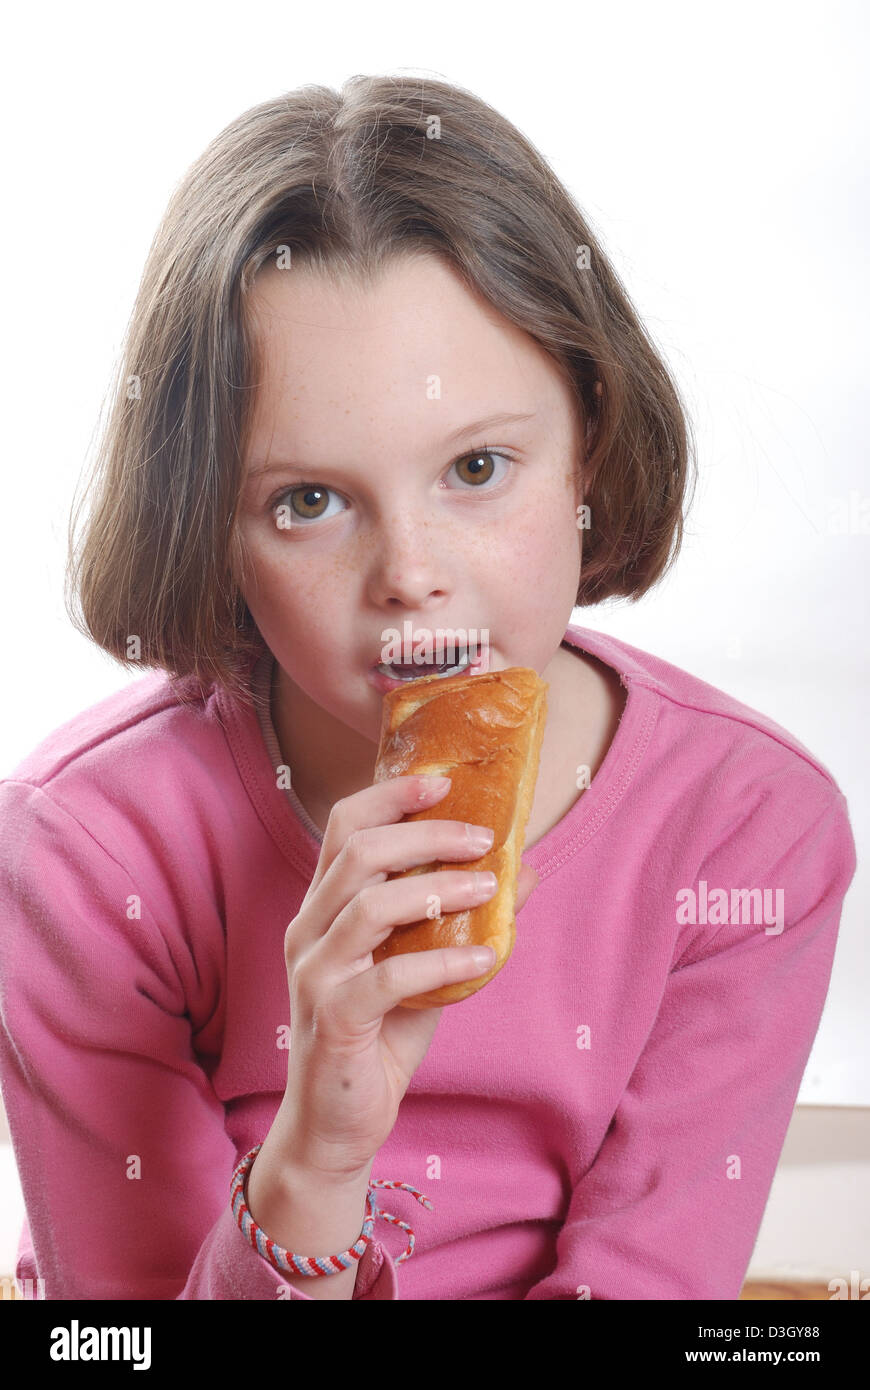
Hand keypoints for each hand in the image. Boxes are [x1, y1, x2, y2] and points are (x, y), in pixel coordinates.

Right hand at [276, 774, 538, 1179]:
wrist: (338, 1123)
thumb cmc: (380, 1036)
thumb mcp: (429, 967)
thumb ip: (462, 919)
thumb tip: (524, 870)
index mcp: (324, 907)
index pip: (344, 826)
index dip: (391, 795)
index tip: (445, 783)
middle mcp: (309, 930)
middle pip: (359, 852)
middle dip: (426, 835)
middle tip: (484, 839)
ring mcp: (314, 973)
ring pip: (369, 903)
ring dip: (437, 889)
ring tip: (489, 889)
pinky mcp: (331, 1018)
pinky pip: (389, 977)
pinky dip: (443, 961)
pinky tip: (485, 958)